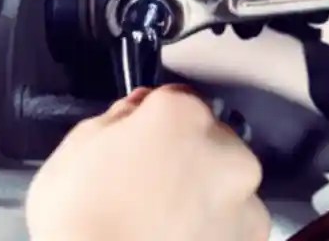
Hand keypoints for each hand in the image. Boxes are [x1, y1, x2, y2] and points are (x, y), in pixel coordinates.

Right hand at [26, 85, 269, 240]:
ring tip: (167, 219)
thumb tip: (137, 110)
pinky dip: (218, 227)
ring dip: (207, 191)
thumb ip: (118, 118)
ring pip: (228, 181)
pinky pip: (237, 221)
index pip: (177, 100)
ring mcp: (245, 197)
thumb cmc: (76, 216)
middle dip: (187, 154)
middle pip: (210, 138)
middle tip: (150, 185)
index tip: (139, 144)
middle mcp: (226, 148)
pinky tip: (183, 237)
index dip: (155, 122)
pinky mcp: (252, 237)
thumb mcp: (77, 147)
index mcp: (181, 114)